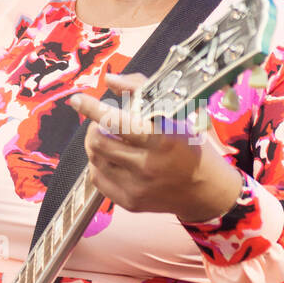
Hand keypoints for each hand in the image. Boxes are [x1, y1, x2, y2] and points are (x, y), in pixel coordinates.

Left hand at [68, 72, 242, 221]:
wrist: (206, 192)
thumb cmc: (190, 147)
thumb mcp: (176, 115)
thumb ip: (141, 92)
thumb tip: (109, 80)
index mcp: (163, 138)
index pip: (117, 121)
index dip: (92, 108)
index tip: (77, 99)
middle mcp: (149, 164)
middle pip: (99, 141)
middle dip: (94, 127)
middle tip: (103, 123)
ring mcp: (138, 187)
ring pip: (95, 160)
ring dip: (96, 144)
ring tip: (109, 139)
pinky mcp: (131, 202)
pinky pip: (97, 180)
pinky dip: (99, 165)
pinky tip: (112, 160)